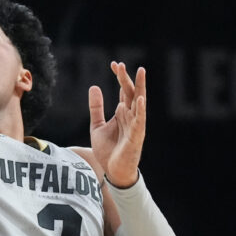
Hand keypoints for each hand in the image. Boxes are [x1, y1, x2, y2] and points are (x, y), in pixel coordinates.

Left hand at [88, 62, 146, 188]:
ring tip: (140, 72)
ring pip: (139, 102)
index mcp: (123, 112)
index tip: (114, 64)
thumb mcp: (97, 126)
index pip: (124, 90)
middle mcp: (131, 116)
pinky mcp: (136, 136)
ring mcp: (135, 125)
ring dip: (139, 87)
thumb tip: (94, 86)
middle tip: (120, 64)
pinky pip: (140, 121)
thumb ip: (96, 107)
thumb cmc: (108, 150)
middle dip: (126, 78)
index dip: (119, 77)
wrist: (113, 171)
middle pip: (131, 92)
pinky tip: (140, 99)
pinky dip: (141, 109)